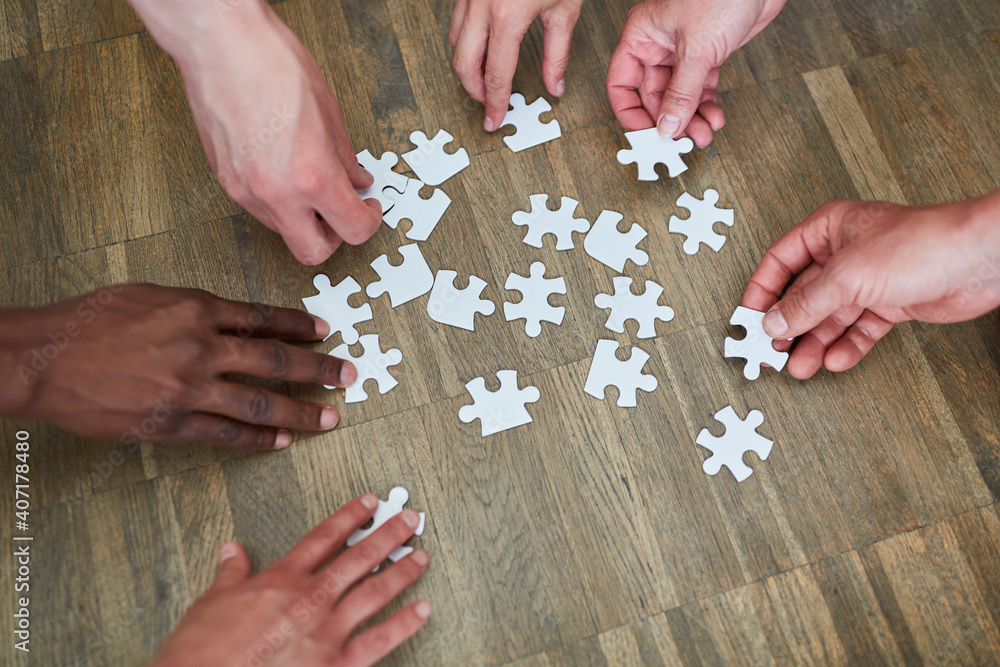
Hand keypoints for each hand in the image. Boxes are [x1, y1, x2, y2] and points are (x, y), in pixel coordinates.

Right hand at [3, 284, 357, 448]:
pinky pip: (226, 436)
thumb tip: (235, 318)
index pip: (264, 318)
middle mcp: (201, 346)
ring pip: (260, 404)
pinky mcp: (171, 423)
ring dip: (301, 413)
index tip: (326, 333)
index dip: (300, 326)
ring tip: (329, 419)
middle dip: (319, 370)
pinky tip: (281, 444)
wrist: (45, 357)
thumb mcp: (150, 295)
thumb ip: (196, 307)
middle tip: (348, 376)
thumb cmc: (91, 319)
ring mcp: (189, 388)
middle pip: (275, 361)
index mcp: (197, 308)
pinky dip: (257, 442)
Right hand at [130, 0, 381, 264]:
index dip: (369, 221)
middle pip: (313, 253)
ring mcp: (247, 192)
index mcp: (312, 176)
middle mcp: (277, 193)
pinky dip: (279, 203)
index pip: (353, 229)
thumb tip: (357, 181)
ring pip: (284, 232)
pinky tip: (285, 174)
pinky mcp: (226, 183)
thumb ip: (346, 158)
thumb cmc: (272, 65)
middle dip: (334, 238)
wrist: (220, 44)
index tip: (369, 208)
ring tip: (311, 184)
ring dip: (304, 219)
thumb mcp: (330, 113)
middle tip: (342, 212)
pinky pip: (261, 211)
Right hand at [151, 495, 429, 665]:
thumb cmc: (202, 652)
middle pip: (359, 557)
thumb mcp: (211, 602)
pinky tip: (422, 609)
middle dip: (388, 535)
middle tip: (409, 519)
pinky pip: (380, 639)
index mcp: (281, 579)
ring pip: (375, 592)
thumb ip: (231, 574)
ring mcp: (327, 630)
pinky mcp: (337, 663)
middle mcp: (310, 598)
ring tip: (421, 558)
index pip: (324, 537)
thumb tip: (233, 550)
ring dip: (401, 572)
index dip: (350, 516)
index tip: (369, 502)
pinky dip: (404, 623)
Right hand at [449, 0, 582, 131]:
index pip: (496, 75)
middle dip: (474, 89)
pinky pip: (457, 20)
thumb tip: (554, 84)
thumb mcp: (564, 9)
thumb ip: (558, 52)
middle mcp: (481, 5)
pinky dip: (465, 39)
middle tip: (488, 101)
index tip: (494, 120)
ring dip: (467, 63)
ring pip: (455, 41)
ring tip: (486, 75)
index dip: (495, 103)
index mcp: (507, 15)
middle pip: (465, 64)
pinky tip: (481, 45)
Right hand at [607, 0, 784, 146]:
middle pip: (652, 96)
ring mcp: (683, 51)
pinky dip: (707, 106)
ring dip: (691, 118)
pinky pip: (699, 89)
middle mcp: (658, 45)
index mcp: (642, 36)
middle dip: (670, 120)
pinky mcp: (707, 54)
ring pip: (678, 96)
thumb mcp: (697, 49)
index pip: (622, 84)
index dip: (630, 113)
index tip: (646, 135)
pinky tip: (714, 117)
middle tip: (682, 141)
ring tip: (703, 134)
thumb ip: (681, 92)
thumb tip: (667, 125)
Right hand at [741, 194, 999, 378]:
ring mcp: (869, 280)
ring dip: (814, 343)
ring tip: (800, 367)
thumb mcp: (846, 275)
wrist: (980, 260)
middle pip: (803, 294)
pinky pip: (859, 329)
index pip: (780, 262)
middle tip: (771, 353)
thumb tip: (773, 324)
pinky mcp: (891, 303)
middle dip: (789, 326)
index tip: (748, 319)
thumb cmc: (921, 245)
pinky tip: (834, 361)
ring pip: (830, 317)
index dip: (762, 291)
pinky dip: (846, 346)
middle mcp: (845, 254)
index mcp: (828, 230)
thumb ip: (805, 303)